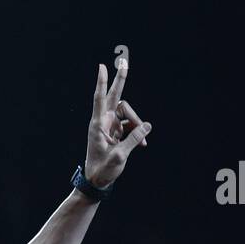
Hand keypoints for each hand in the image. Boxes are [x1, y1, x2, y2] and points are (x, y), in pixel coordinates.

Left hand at [84, 58, 151, 187]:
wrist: (97, 182)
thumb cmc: (103, 170)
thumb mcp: (119, 156)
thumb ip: (133, 139)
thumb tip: (147, 125)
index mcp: (98, 125)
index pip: (100, 99)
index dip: (102, 83)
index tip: (102, 67)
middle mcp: (103, 122)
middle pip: (114, 96)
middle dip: (120, 80)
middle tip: (124, 61)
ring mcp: (110, 126)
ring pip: (128, 114)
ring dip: (137, 123)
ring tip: (142, 141)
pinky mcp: (116, 132)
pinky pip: (131, 125)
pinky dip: (138, 133)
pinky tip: (142, 145)